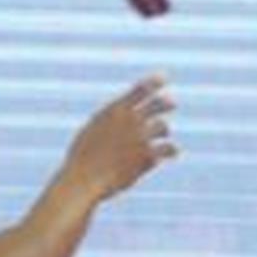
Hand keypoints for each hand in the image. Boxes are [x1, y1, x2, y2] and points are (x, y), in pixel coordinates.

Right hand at [62, 75, 176, 198]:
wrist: (84, 179)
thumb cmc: (82, 157)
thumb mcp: (91, 131)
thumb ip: (108, 122)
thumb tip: (119, 117)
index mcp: (115, 110)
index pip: (140, 90)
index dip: (154, 82)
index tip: (163, 78)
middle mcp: (131, 120)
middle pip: (158, 104)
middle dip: (165, 103)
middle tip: (171, 103)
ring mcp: (141, 137)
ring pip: (163, 127)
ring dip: (164, 131)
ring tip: (164, 133)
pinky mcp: (147, 156)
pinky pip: (167, 149)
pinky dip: (171, 151)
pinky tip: (174, 152)